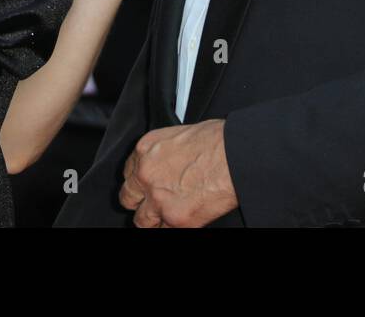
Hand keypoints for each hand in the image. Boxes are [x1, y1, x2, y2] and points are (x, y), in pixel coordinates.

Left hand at [119, 120, 238, 226]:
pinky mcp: (176, 219)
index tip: (146, 185)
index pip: (129, 172)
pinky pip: (164, 230)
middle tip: (152, 202)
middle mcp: (147, 175)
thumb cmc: (218, 140)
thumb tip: (168, 163)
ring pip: (142, 220)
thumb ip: (165, 153)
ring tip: (167, 215)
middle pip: (128, 197)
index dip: (139, 181)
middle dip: (141, 201)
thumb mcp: (180, 135)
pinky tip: (182, 219)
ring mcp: (159, 200)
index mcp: (146, 150)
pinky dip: (172, 226)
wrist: (236, 155)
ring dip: (153, 218)